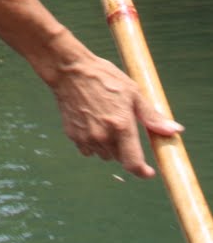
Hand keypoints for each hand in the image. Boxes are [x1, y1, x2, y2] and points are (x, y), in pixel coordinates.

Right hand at [47, 44, 182, 178]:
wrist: (69, 69)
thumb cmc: (103, 77)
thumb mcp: (132, 92)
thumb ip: (152, 116)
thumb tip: (174, 131)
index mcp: (121, 126)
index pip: (133, 163)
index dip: (142, 172)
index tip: (148, 172)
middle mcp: (104, 136)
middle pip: (119, 158)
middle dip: (124, 149)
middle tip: (122, 127)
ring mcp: (86, 137)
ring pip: (103, 154)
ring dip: (108, 146)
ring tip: (105, 121)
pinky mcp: (73, 135)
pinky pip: (87, 148)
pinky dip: (92, 141)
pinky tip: (91, 122)